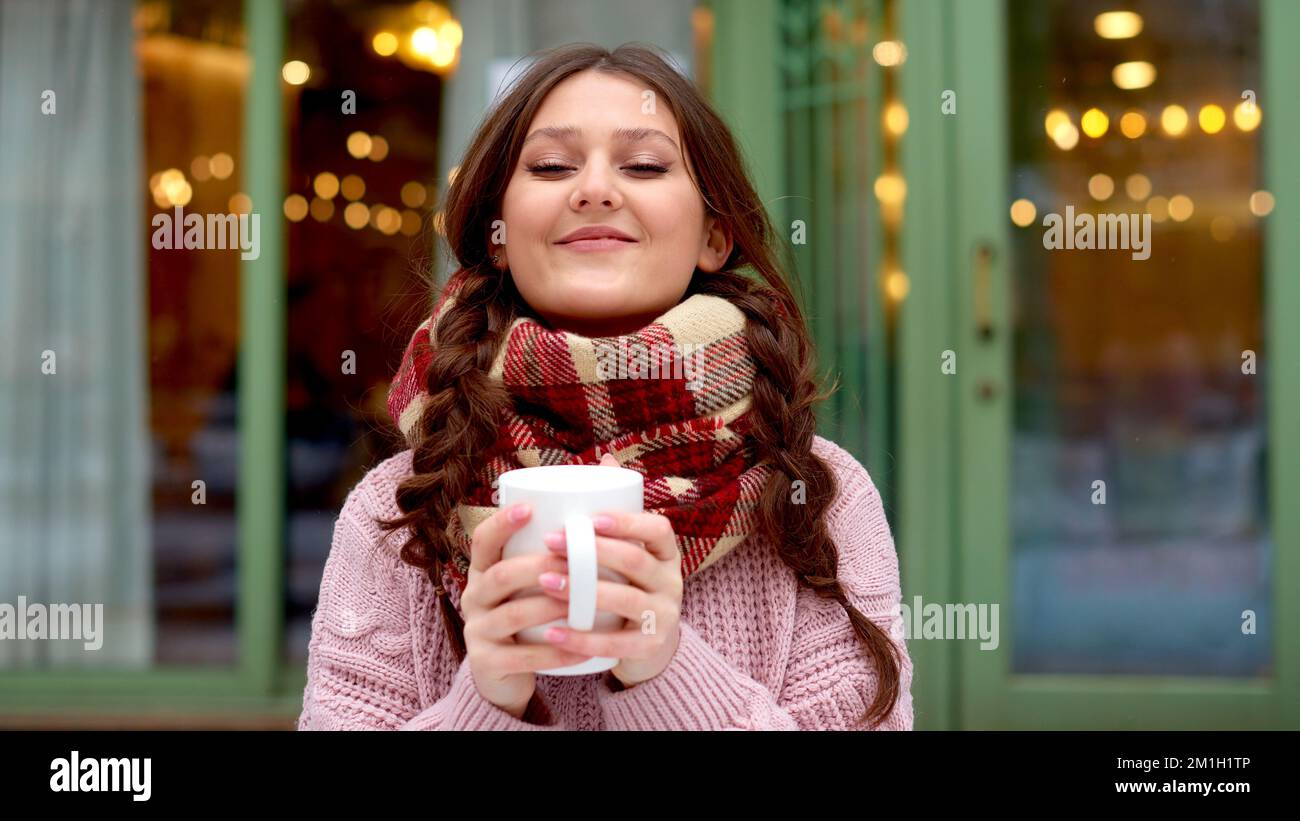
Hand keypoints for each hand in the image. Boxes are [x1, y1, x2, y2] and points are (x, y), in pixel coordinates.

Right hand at [460, 501, 595, 717]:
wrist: (506, 676)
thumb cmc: (530, 618)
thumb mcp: (529, 586)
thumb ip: (550, 555)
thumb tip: (595, 502)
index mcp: (483, 572)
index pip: (483, 540)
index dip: (502, 522)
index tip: (529, 508)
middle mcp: (473, 598)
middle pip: (500, 575)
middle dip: (538, 566)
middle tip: (574, 563)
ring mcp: (477, 632)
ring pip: (512, 615)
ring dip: (549, 606)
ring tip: (580, 603)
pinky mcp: (486, 664)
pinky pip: (521, 657)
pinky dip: (554, 654)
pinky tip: (580, 650)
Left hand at [535, 454, 683, 687]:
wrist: (649, 646)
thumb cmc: (628, 584)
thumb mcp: (632, 550)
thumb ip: (619, 509)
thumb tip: (604, 458)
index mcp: (667, 554)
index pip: (658, 529)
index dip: (626, 522)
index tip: (589, 518)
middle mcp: (672, 582)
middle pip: (636, 562)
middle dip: (592, 550)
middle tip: (550, 542)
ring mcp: (664, 617)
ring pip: (626, 601)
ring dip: (582, 591)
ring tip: (545, 582)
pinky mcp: (649, 648)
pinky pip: (616, 645)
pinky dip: (582, 640)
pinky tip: (551, 634)